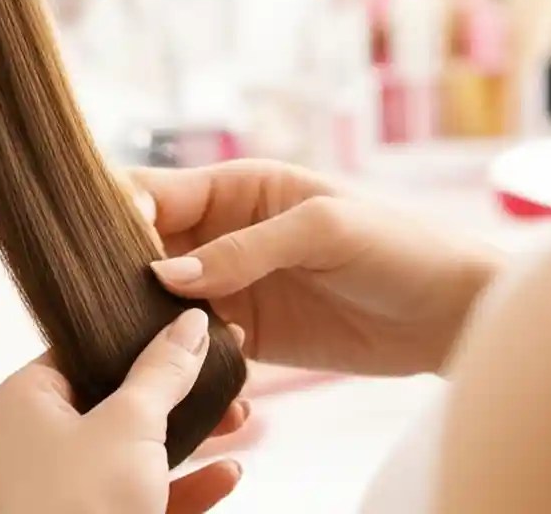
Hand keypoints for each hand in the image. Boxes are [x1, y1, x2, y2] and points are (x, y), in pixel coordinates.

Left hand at [0, 310, 245, 513]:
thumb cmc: (82, 507)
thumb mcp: (130, 423)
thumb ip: (164, 369)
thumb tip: (189, 322)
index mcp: (20, 406)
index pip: (77, 350)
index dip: (134, 334)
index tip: (185, 323)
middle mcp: (35, 445)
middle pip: (116, 399)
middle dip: (178, 390)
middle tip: (224, 369)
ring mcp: (66, 490)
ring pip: (136, 450)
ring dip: (192, 435)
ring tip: (240, 415)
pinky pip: (145, 496)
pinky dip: (187, 485)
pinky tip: (227, 474)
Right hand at [125, 160, 501, 374]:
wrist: (451, 313)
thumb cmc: (399, 247)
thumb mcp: (323, 230)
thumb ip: (244, 250)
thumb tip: (167, 277)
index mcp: (238, 187)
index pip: (157, 192)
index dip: (123, 214)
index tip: (104, 249)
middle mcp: (224, 234)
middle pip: (147, 246)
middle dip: (120, 268)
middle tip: (98, 297)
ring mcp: (232, 286)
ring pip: (163, 297)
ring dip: (143, 314)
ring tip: (128, 335)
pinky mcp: (247, 336)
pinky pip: (194, 342)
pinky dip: (178, 352)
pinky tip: (173, 363)